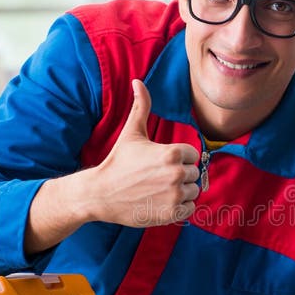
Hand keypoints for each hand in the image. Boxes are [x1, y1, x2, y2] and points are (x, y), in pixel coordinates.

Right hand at [88, 79, 200, 226]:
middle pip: (194, 174)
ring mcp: (174, 195)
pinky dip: (180, 207)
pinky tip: (162, 201)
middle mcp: (177, 174)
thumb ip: (141, 106)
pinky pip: (190, 208)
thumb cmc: (118, 162)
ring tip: (159, 189)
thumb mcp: (131, 132)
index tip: (161, 163)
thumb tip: (138, 81)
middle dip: (179, 175)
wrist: (100, 194)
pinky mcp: (171, 214)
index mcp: (173, 152)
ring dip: (181, 191)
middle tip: (157, 177)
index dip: (179, 159)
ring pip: (193, 191)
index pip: (193, 155)